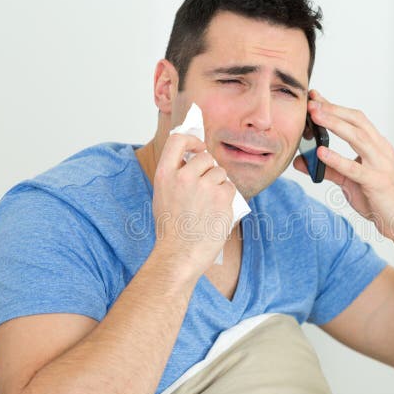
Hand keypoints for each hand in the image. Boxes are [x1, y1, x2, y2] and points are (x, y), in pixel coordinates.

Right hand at [152, 133, 235, 275]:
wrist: (180, 254)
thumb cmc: (172, 230)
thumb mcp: (163, 196)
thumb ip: (176, 176)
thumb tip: (194, 159)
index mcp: (165, 175)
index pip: (178, 140)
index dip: (192, 140)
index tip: (199, 148)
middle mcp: (184, 177)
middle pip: (206, 158)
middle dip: (210, 169)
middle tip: (206, 187)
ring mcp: (204, 187)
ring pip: (220, 173)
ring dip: (219, 184)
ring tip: (209, 204)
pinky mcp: (221, 199)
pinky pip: (230, 188)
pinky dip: (226, 198)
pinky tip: (216, 211)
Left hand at [293, 90, 393, 241]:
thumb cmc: (379, 199)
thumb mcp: (349, 181)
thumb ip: (327, 170)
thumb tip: (300, 161)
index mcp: (377, 146)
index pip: (355, 119)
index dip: (335, 107)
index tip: (315, 97)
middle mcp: (380, 150)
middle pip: (356, 121)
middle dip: (333, 110)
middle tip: (311, 103)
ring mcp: (381, 165)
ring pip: (358, 138)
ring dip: (335, 124)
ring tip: (315, 117)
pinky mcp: (377, 182)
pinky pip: (355, 168)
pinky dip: (337, 159)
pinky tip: (322, 152)